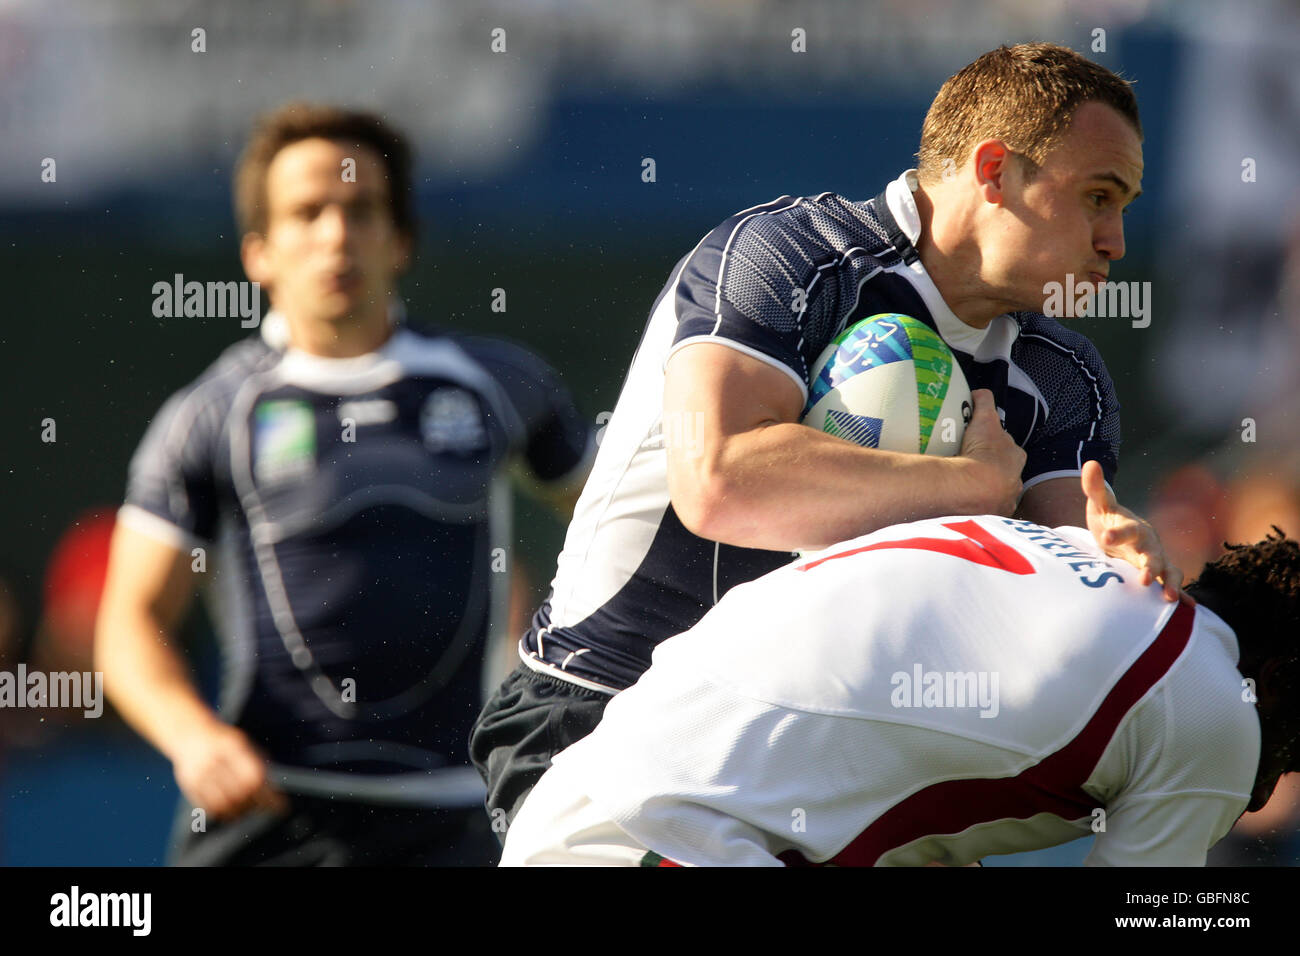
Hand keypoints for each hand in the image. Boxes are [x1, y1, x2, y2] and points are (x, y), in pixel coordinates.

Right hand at [170, 719, 288, 820]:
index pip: (253, 776)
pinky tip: (231, 810)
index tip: (281, 806)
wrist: (189, 733)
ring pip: (224, 804)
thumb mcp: (242, 743)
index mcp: (231, 745)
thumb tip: (275, 793)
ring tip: (247, 808)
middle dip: (255, 803)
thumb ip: (257, 764)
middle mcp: (214, 759)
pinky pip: (209, 807)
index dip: (268, 795)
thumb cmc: (224, 742)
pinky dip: (223, 813)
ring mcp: (199, 773)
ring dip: (239, 811)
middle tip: (263, 806)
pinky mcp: (189, 785)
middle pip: (239, 792)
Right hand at [958, 389, 1025, 515]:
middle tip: (970, 466)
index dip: (997, 446)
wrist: (975, 488)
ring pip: (996, 493)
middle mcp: (1015, 481)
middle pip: (1005, 472)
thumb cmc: (983, 452)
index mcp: (1016, 457)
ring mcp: (1004, 501)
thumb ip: (983, 401)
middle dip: (993, 470)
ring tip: (964, 486)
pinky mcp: (991, 516)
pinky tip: (961, 501)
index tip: (982, 445)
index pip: (1009, 449)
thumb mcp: (984, 418)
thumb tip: (978, 392)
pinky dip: (975, 505)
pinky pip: (983, 509)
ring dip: (984, 490)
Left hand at [1081, 460, 1181, 600]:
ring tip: (1170, 599)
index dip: (1118, 533)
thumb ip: (1095, 487)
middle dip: (1151, 566)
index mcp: (1133, 526)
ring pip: (1169, 570)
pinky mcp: (1157, 573)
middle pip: (1153, 554)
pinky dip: (1183, 594)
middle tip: (1144, 579)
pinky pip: (1173, 583)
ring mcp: (1155, 558)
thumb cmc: (1109, 518)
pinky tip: (1189, 607)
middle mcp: (1149, 543)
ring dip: (1172, 584)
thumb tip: (1089, 463)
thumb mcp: (1100, 504)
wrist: (1120, 531)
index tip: (1106, 538)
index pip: (1126, 529)